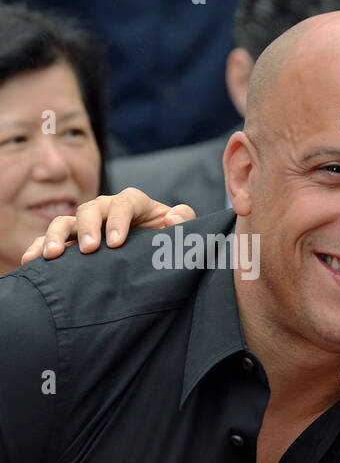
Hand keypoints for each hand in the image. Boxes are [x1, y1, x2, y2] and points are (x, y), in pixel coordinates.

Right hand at [20, 188, 194, 263]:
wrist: (155, 254)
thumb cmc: (168, 239)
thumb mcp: (180, 229)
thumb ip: (184, 220)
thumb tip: (174, 218)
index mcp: (133, 203)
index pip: (123, 203)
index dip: (118, 220)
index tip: (116, 243)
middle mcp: (106, 209)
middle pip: (90, 209)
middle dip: (88, 228)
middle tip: (89, 249)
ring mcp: (87, 223)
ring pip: (65, 221)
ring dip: (57, 236)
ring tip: (53, 255)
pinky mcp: (74, 239)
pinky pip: (52, 239)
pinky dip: (39, 247)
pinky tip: (31, 260)